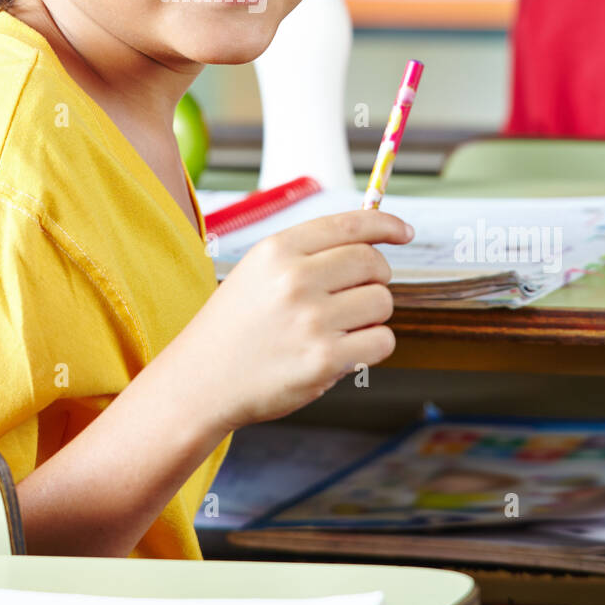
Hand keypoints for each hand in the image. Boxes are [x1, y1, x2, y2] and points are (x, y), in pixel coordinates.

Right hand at [190, 209, 411, 430]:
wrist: (201, 379)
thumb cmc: (236, 325)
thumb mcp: (258, 270)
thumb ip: (308, 252)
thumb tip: (371, 240)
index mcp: (278, 250)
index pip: (349, 225)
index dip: (385, 225)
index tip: (403, 232)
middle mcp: (295, 279)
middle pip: (373, 262)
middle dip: (377, 277)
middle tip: (359, 293)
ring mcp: (311, 320)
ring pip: (382, 302)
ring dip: (372, 316)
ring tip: (340, 327)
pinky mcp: (324, 360)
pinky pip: (382, 341)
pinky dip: (373, 346)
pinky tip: (344, 351)